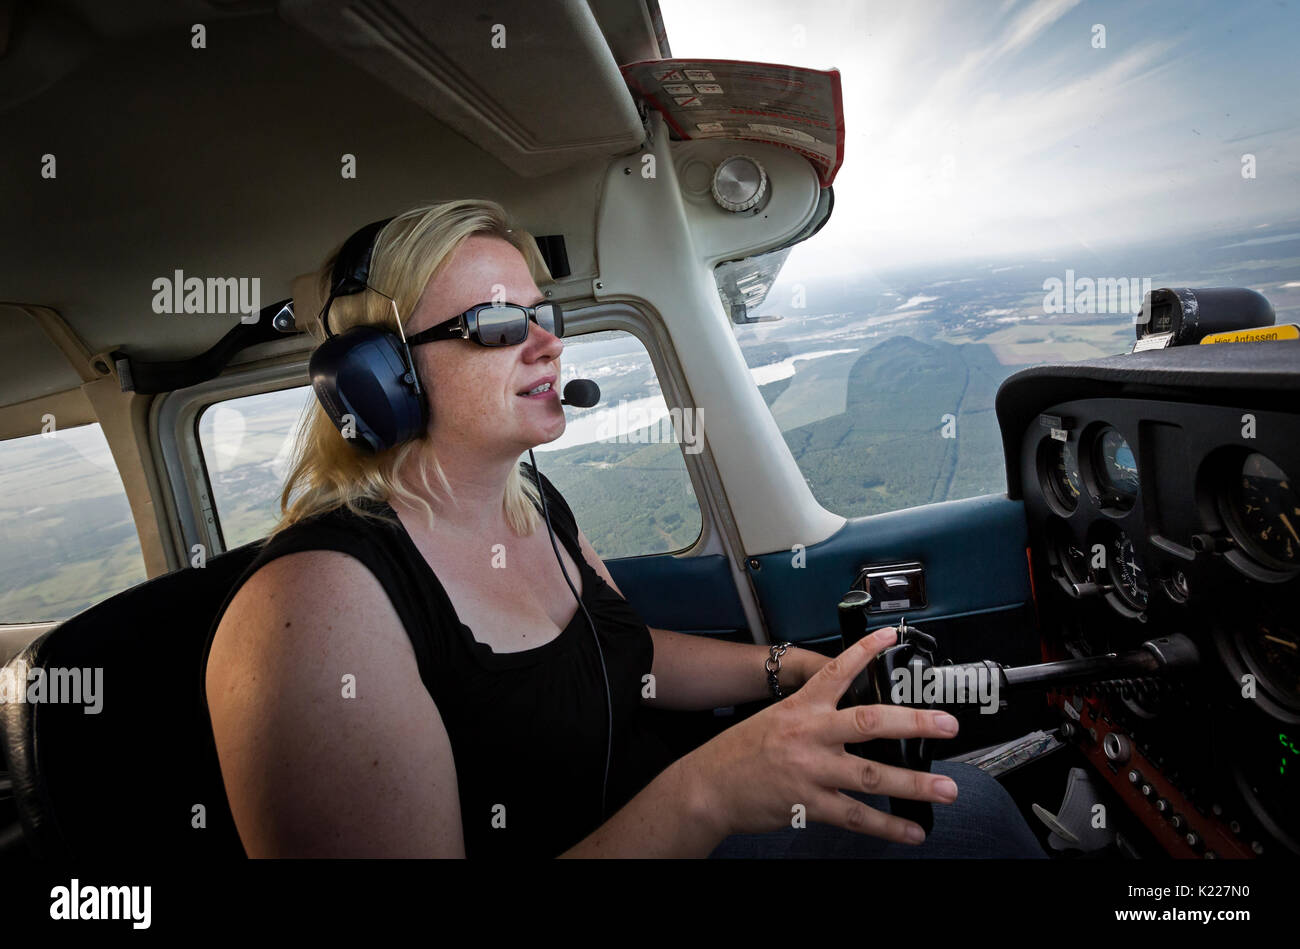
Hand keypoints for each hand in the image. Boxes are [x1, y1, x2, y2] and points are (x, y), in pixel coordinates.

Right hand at [679, 627, 960, 843]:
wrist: (708, 786)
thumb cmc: (741, 752)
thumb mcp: (775, 718)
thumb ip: (814, 716)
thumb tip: (857, 721)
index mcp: (801, 707)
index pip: (837, 672)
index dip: (865, 652)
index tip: (891, 637)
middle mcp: (809, 734)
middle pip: (870, 723)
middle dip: (914, 723)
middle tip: (948, 725)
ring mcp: (811, 770)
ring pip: (872, 776)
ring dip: (914, 783)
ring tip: (947, 789)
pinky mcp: (809, 803)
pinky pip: (856, 817)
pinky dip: (888, 827)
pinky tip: (911, 831)